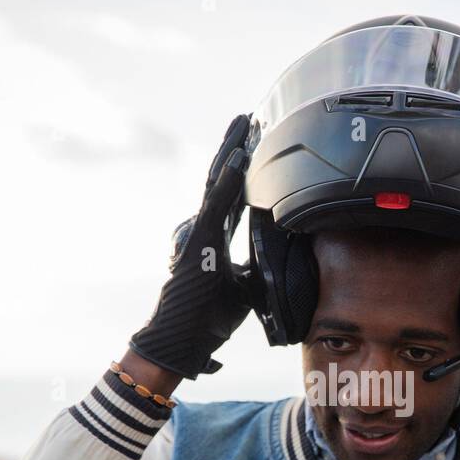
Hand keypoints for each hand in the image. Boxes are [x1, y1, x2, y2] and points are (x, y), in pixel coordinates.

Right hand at [128, 114, 253, 378]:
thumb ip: (254, 269)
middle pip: (223, 179)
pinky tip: (240, 157)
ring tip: (246, 125)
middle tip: (250, 117)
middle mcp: (204, 228)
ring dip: (232, 152)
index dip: (245, 170)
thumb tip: (279, 260)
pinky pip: (217, 204)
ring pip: (217, 183)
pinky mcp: (198, 242)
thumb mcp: (243, 290)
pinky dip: (230, 180)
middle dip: (236, 147)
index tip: (256, 143)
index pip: (233, 195)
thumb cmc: (206, 320)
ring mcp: (198, 232)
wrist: (179, 342)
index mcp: (215, 237)